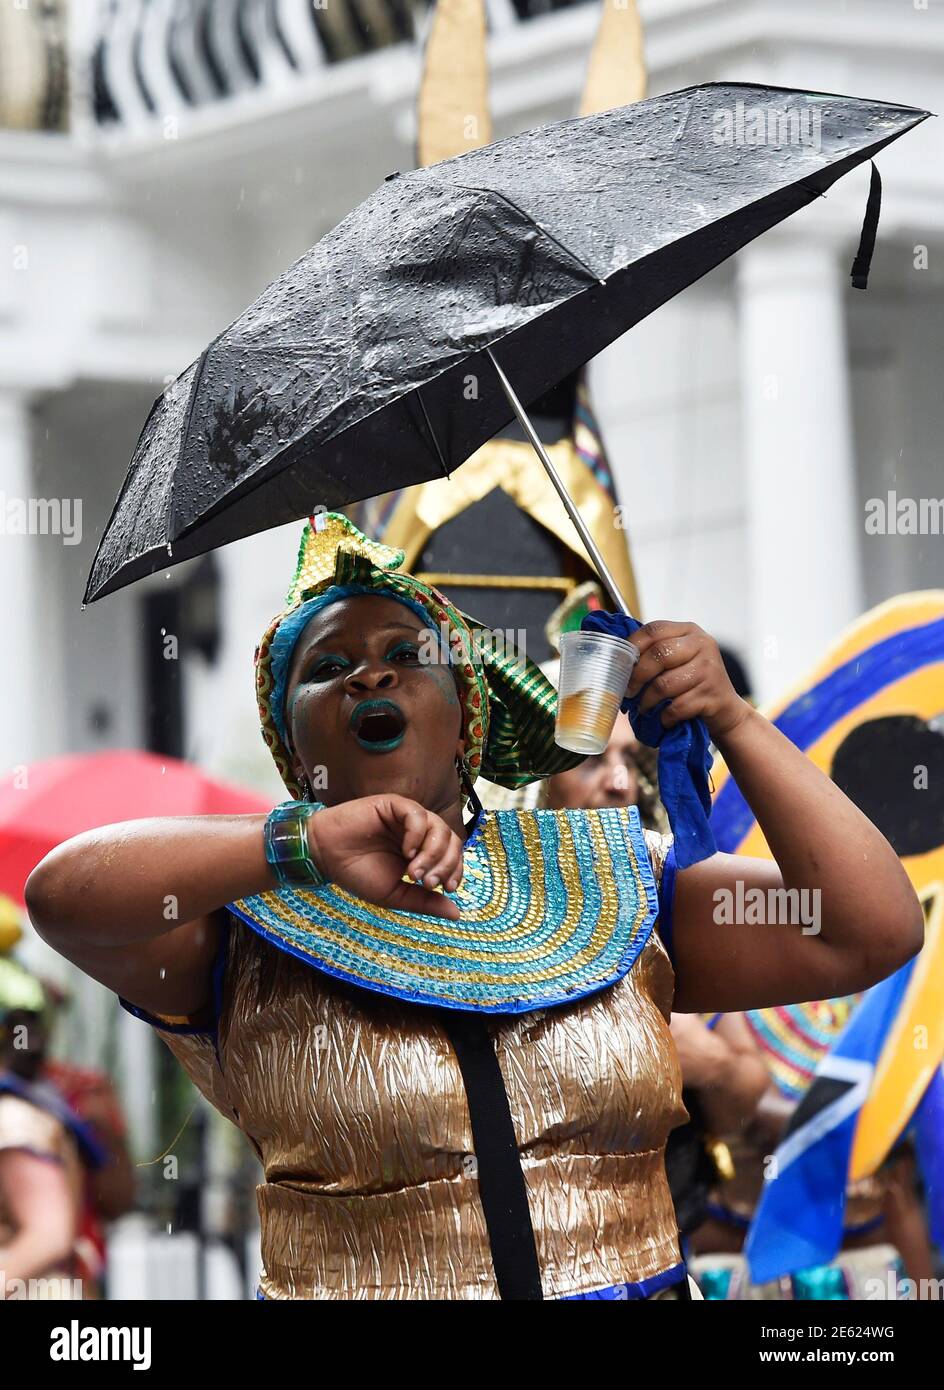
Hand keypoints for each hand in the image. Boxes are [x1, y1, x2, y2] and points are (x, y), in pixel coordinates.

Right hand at [306, 795, 463, 919]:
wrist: (325, 857)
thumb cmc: (357, 874)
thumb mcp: (395, 894)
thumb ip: (424, 901)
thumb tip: (457, 914)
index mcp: (421, 851)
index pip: (452, 855)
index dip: (456, 870)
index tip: (448, 889)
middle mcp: (417, 833)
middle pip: (451, 840)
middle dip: (445, 864)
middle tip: (426, 882)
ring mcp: (406, 818)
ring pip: (438, 827)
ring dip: (432, 853)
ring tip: (413, 872)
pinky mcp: (393, 805)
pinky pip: (417, 814)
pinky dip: (417, 834)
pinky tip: (406, 851)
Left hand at [624, 620, 750, 739]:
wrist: (724, 709)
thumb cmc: (691, 682)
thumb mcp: (678, 659)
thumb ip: (654, 652)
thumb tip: (616, 660)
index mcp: (689, 631)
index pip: (654, 630)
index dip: (632, 647)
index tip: (620, 666)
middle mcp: (702, 644)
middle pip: (658, 655)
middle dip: (637, 676)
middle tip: (628, 691)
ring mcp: (710, 669)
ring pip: (665, 684)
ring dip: (648, 701)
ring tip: (643, 707)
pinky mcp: (712, 695)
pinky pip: (677, 707)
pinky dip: (665, 716)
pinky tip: (663, 718)